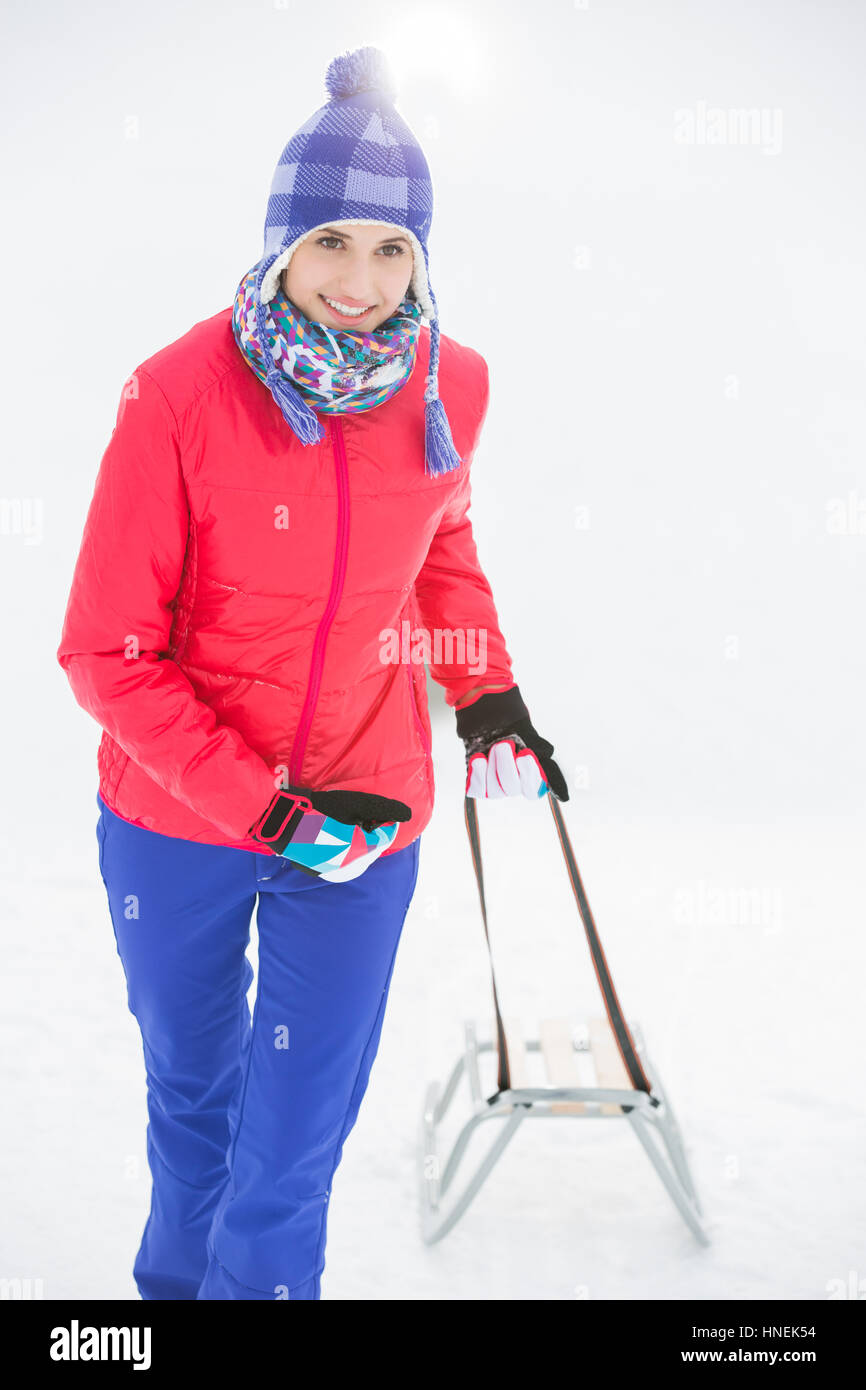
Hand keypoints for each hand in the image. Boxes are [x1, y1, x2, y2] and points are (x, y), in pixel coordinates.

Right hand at [249, 785, 411, 881]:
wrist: (282, 820)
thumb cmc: (320, 808)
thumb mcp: (355, 803)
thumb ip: (385, 809)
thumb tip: (408, 815)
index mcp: (361, 850)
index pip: (386, 839)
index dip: (385, 823)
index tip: (378, 814)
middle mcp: (349, 867)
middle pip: (371, 851)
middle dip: (371, 836)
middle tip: (361, 820)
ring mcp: (331, 872)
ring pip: (355, 861)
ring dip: (357, 847)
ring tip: (347, 830)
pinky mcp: (317, 872)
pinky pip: (336, 864)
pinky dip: (340, 854)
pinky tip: (331, 840)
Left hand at [455, 687, 568, 802]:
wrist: (485, 710)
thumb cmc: (509, 721)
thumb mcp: (529, 737)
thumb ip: (543, 759)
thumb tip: (559, 786)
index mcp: (530, 774)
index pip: (533, 790)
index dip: (529, 776)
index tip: (525, 753)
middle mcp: (514, 782)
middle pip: (512, 788)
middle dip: (507, 764)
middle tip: (505, 743)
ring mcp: (495, 783)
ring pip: (495, 790)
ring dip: (493, 765)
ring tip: (492, 745)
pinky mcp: (478, 780)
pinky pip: (477, 789)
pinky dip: (478, 773)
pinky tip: (479, 758)